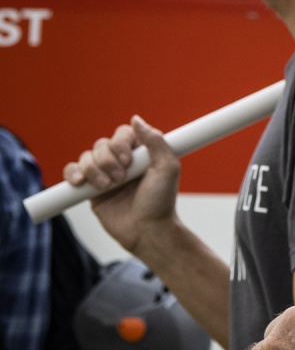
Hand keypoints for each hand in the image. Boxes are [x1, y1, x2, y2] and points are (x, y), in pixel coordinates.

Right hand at [65, 117, 180, 253]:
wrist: (145, 230)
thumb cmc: (160, 201)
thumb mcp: (167, 168)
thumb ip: (155, 142)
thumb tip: (136, 119)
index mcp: (141, 153)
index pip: (123, 133)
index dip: (121, 142)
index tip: (129, 160)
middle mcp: (122, 161)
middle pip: (103, 144)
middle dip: (108, 159)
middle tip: (120, 178)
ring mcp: (105, 174)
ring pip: (88, 156)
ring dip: (94, 169)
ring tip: (107, 186)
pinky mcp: (91, 189)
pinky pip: (73, 171)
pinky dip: (73, 173)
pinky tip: (80, 181)